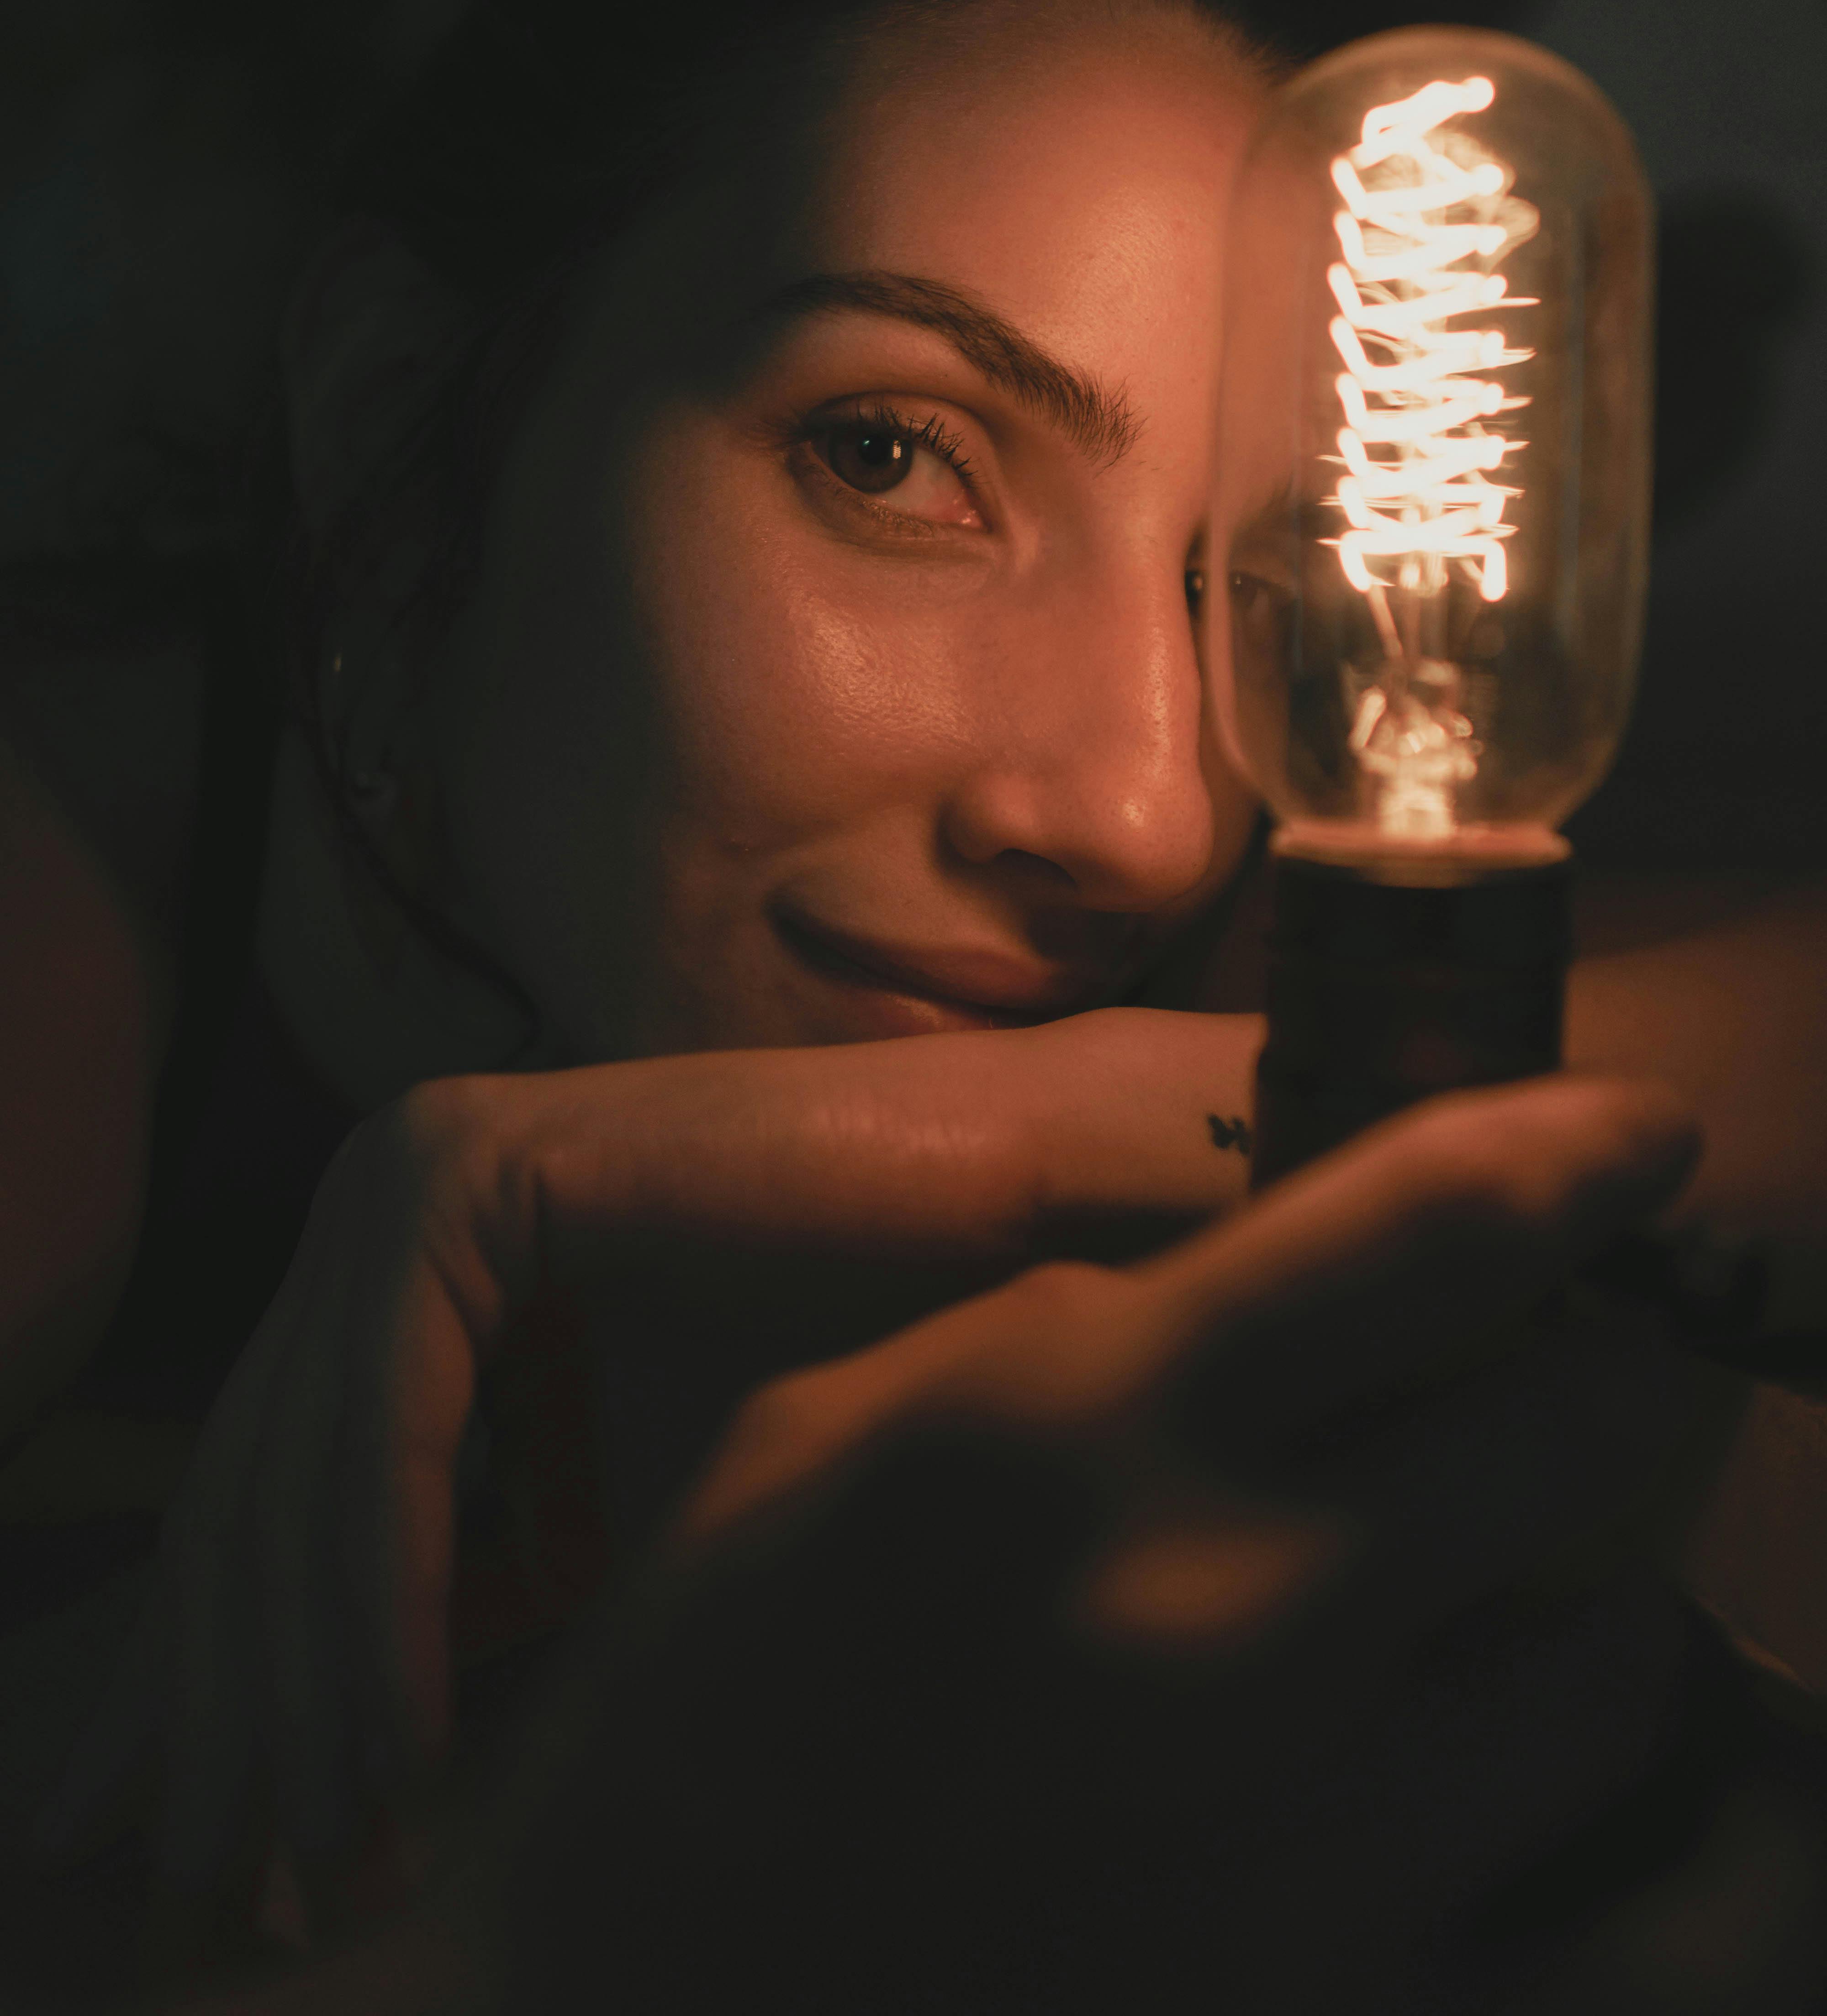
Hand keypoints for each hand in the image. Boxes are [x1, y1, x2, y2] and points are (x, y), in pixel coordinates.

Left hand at [45, 1006, 1257, 1903]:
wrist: (980, 1219)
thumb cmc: (818, 1367)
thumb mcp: (587, 1516)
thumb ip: (458, 1595)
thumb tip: (327, 1773)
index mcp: (391, 1262)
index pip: (257, 1502)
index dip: (220, 1696)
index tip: (210, 1869)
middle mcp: (372, 1201)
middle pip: (249, 1498)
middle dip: (227, 1722)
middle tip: (222, 1902)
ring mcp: (404, 1175)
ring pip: (298, 1482)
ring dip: (302, 1699)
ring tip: (316, 1870)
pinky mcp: (463, 1182)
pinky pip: (382, 1436)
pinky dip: (383, 1609)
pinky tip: (390, 1753)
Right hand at [489, 1072, 1717, 2014]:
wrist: (619, 2015)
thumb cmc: (703, 1696)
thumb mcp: (837, 1429)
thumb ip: (1073, 1342)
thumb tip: (1287, 1275)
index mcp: (1077, 1430)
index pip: (1433, 1227)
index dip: (1582, 1151)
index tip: (1646, 1140)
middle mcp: (1226, 1618)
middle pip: (1579, 1423)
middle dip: (1587, 1369)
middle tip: (1536, 1376)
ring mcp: (1301, 1844)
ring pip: (1617, 1657)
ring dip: (1581, 1588)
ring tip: (1491, 1586)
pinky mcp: (1333, 2014)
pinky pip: (1616, 1906)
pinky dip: (1600, 1802)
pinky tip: (1508, 1761)